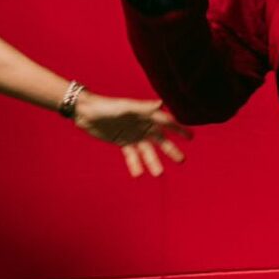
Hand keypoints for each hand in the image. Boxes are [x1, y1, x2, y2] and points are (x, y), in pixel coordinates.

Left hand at [73, 91, 190, 176]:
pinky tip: (138, 174)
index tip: (191, 138)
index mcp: (145, 115)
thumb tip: (162, 104)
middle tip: (181, 161)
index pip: (166, 122)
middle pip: (160, 139)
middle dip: (171, 149)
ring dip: (153, 161)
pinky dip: (135, 164)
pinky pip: (132, 155)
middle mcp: (142, 125)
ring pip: (147, 151)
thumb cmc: (107, 106)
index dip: (179, 129)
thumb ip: (143, 108)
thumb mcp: (126, 108)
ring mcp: (133, 134)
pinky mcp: (123, 142)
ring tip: (158, 173)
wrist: (87, 112)